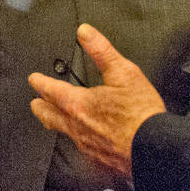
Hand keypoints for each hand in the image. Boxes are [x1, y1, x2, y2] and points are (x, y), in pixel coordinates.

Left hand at [29, 23, 166, 178]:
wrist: (155, 148)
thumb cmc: (141, 113)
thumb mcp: (123, 72)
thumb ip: (101, 51)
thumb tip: (85, 32)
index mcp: (79, 104)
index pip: (51, 91)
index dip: (40, 83)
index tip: (34, 79)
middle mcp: (78, 127)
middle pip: (51, 116)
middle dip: (41, 107)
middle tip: (35, 103)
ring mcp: (88, 145)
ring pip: (65, 132)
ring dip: (56, 123)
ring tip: (54, 120)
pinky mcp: (100, 159)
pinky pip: (81, 147)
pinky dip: (77, 139)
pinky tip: (83, 140)